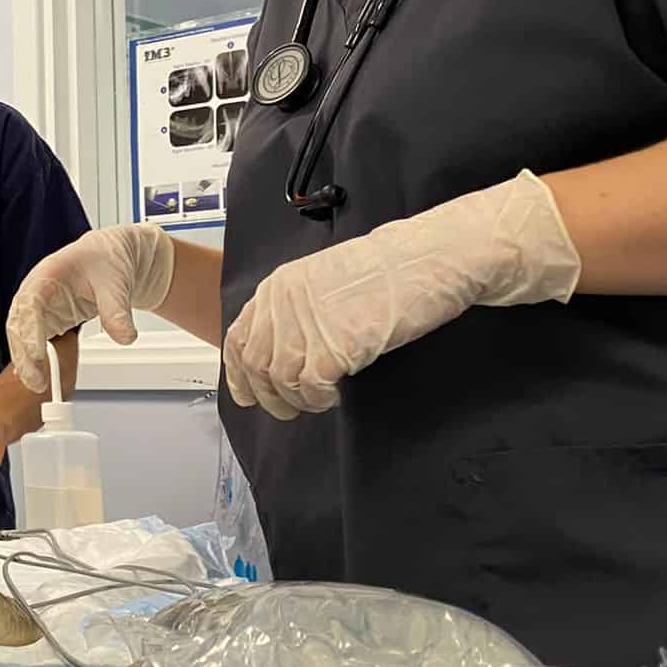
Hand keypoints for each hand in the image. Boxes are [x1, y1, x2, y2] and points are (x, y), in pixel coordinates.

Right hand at [6, 225, 174, 393]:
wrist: (111, 259)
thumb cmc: (106, 259)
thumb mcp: (117, 282)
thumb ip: (117, 310)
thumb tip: (124, 337)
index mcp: (47, 275)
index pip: (31, 303)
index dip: (31, 330)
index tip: (38, 354)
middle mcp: (35, 292)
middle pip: (19, 325)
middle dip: (24, 354)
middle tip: (37, 381)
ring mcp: (37, 308)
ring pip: (21, 337)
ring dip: (26, 361)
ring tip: (38, 384)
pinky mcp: (45, 321)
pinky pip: (33, 343)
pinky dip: (33, 360)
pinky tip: (37, 378)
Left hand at [225, 169, 580, 418]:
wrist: (427, 259)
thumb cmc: (388, 271)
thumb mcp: (324, 283)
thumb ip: (296, 312)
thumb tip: (284, 350)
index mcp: (278, 287)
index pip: (238, 338)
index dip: (239, 374)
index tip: (247, 395)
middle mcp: (283, 305)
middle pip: (255, 365)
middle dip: (270, 395)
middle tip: (292, 408)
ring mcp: (305, 325)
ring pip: (280, 381)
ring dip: (298, 400)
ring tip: (320, 400)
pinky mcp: (332, 347)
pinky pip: (309, 389)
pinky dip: (318, 400)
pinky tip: (335, 395)